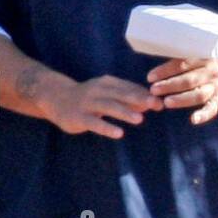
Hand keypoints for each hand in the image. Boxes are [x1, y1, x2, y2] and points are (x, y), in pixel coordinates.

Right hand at [41, 75, 161, 138]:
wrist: (56, 97)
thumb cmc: (88, 97)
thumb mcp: (107, 93)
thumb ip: (128, 97)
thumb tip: (152, 102)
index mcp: (108, 83)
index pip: (129, 88)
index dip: (145, 94)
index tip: (161, 102)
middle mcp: (98, 91)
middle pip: (121, 95)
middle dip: (139, 100)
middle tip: (155, 106)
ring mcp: (88, 104)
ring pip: (108, 107)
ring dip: (124, 112)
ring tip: (140, 119)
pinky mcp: (79, 117)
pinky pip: (94, 123)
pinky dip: (107, 127)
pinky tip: (119, 133)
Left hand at [146, 28, 217, 126]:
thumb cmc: (200, 55)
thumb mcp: (192, 48)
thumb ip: (177, 52)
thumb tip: (150, 47)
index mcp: (203, 57)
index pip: (182, 64)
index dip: (165, 71)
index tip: (150, 77)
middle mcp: (210, 72)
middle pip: (190, 80)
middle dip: (170, 86)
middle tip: (154, 90)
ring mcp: (215, 85)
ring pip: (199, 94)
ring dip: (182, 100)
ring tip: (167, 102)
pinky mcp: (217, 97)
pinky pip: (212, 108)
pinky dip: (204, 115)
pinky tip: (193, 120)